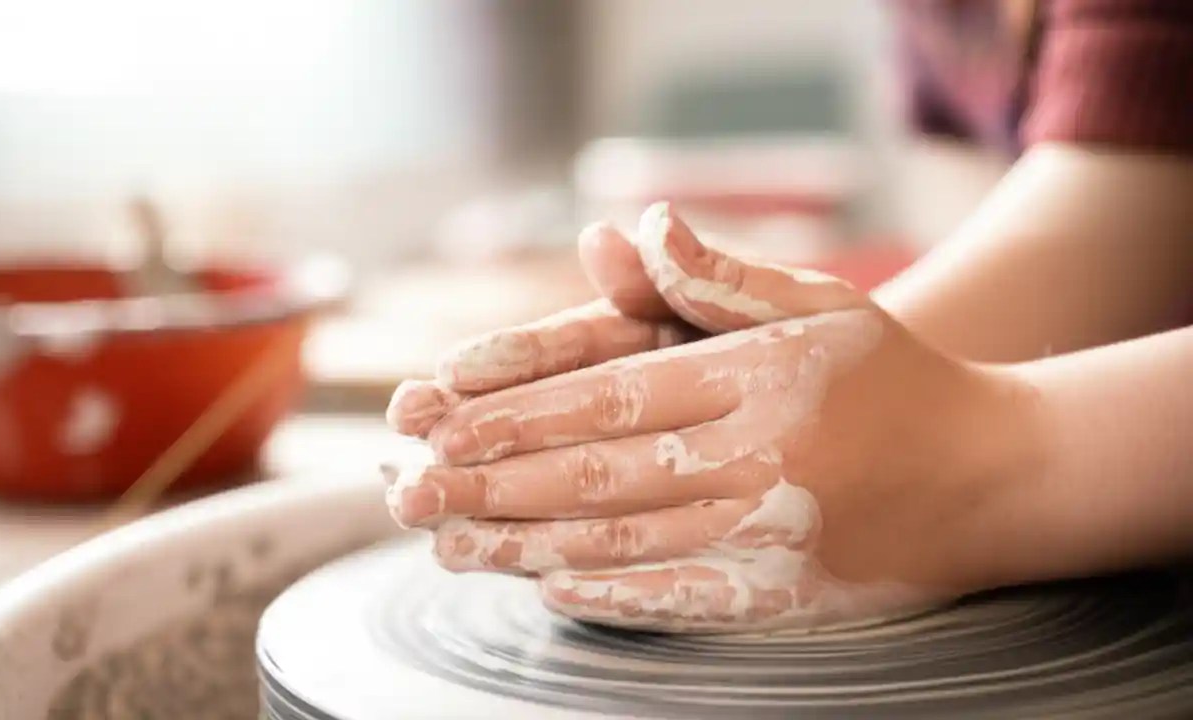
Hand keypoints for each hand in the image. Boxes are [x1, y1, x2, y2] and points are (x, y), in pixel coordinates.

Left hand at [386, 205, 1038, 631]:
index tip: (437, 421)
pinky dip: (611, 596)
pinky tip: (548, 590)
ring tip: (449, 541)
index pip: (607, 395)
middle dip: (491, 483)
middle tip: (408, 490)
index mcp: (754, 379)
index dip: (514, 411)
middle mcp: (757, 458)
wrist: (987, 475)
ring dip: (524, 544)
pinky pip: (683, 599)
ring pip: (624, 542)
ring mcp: (770, 535)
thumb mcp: (816, 303)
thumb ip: (717, 276)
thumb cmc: (887, 376)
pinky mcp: (784, 595)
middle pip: (596, 474)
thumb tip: (633, 227)